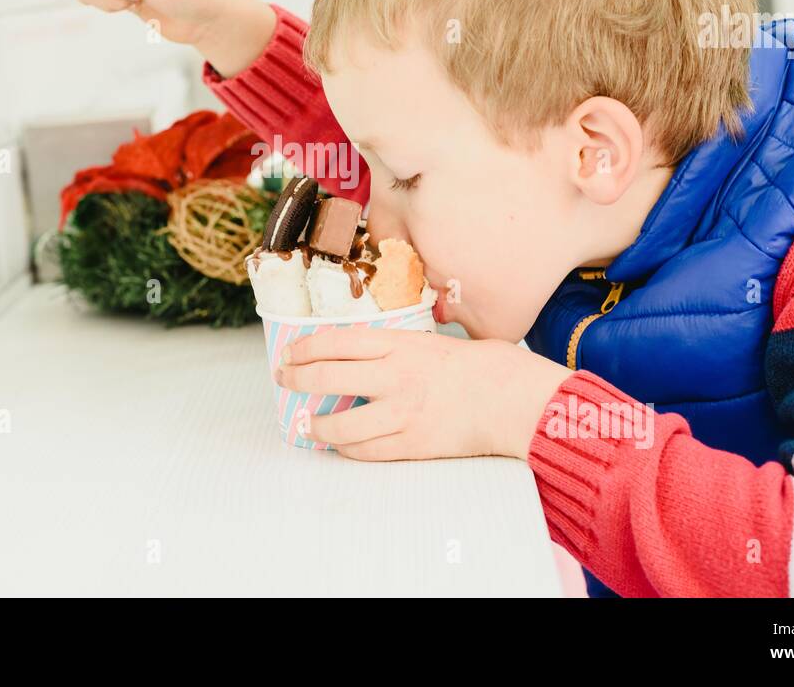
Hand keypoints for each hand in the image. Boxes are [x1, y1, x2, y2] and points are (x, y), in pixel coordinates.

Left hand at [274, 328, 571, 461]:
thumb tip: (345, 357)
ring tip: (308, 424)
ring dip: (316, 426)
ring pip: (340, 425)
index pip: (336, 342)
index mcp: (399, 344)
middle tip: (285, 380)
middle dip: (297, 380)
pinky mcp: (412, 443)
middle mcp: (396, 376)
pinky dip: (346, 448)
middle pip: (327, 378)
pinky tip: (340, 444)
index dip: (304, 348)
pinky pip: (365, 451)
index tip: (289, 353)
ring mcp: (402, 412)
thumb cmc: (470, 366)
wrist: (508, 397)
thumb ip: (389, 348)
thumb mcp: (425, 342)